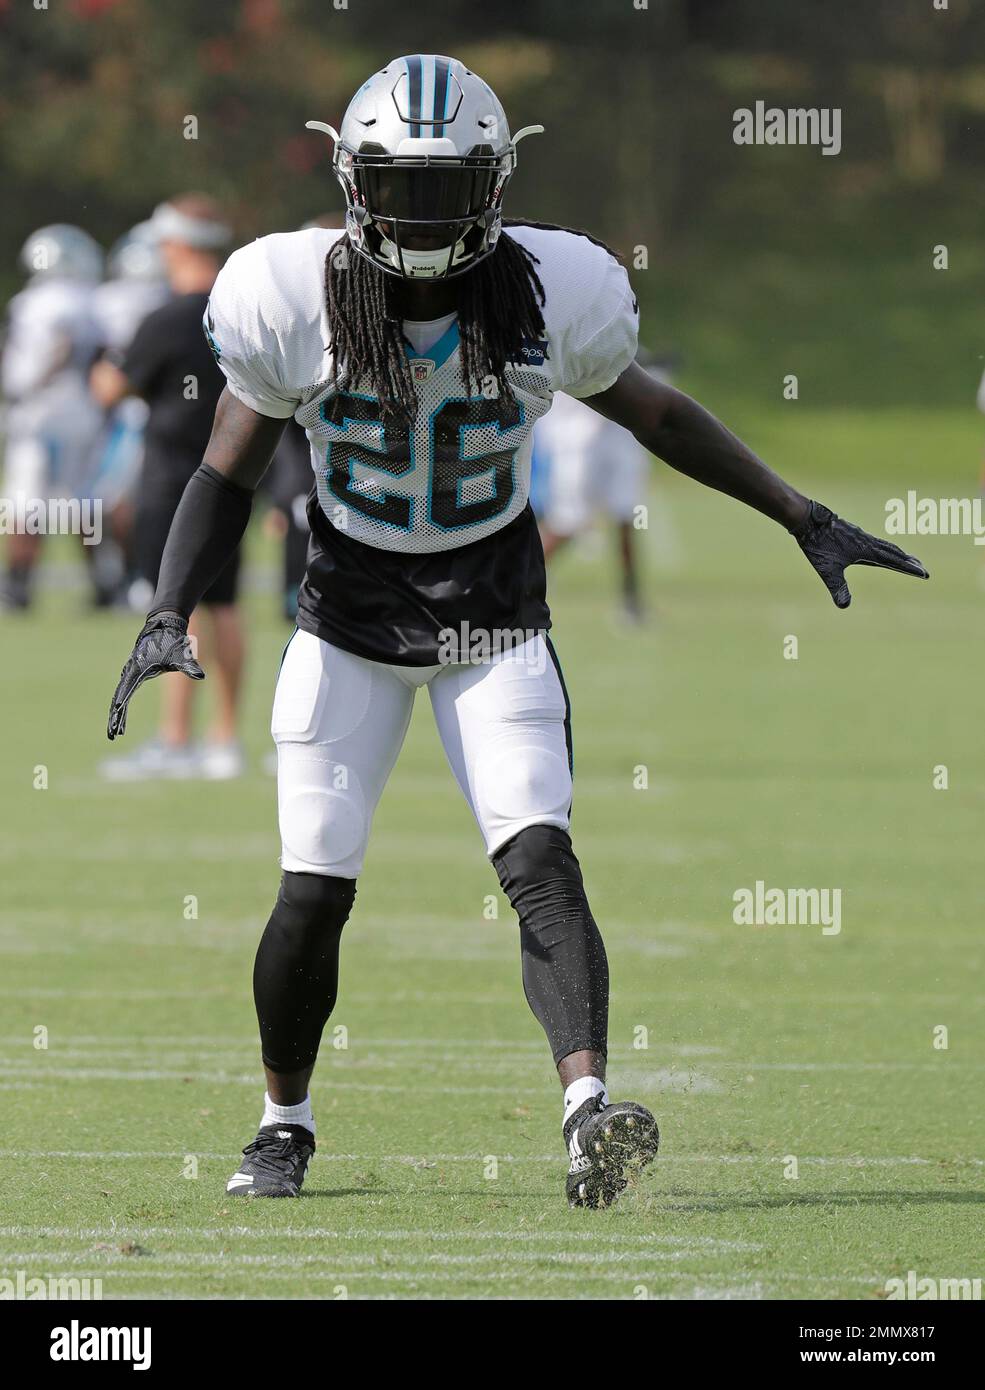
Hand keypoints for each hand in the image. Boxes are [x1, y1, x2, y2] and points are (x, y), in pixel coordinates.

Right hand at [107, 611, 203, 739]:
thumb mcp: (181, 656)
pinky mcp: (134, 673)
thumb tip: (200, 675)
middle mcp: (130, 672)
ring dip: (117, 713)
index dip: (120, 710)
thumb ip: (189, 667)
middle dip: (115, 717)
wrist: (165, 625)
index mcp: (138, 670)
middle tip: (113, 734)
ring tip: (116, 730)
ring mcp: (131, 672)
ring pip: (120, 696)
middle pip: (118, 699)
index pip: (125, 694)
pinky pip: (125, 692)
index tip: (116, 723)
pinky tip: (121, 715)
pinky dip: (121, 705)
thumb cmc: (172, 641)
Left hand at [791, 500, 928, 608]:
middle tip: (923, 569)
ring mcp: (861, 536)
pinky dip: (885, 547)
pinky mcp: (853, 533)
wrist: (808, 519)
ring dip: (898, 553)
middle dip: (908, 562)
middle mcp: (867, 542)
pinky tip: (880, 549)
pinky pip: (875, 541)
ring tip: (908, 559)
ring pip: (885, 546)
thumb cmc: (817, 544)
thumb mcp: (827, 570)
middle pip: (894, 553)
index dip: (909, 568)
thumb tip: (845, 606)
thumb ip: (838, 587)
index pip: (893, 561)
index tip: (924, 573)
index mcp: (866, 550)